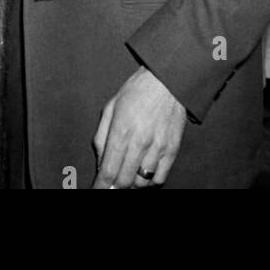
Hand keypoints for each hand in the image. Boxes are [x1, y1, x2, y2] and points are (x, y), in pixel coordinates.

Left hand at [92, 67, 186, 188]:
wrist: (168, 80)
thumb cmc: (137, 91)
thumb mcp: (111, 107)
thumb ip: (101, 137)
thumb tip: (100, 163)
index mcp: (121, 131)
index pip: (108, 170)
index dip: (100, 186)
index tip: (97, 190)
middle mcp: (140, 142)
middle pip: (124, 181)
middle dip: (114, 187)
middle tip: (111, 184)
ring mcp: (158, 147)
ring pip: (141, 183)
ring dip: (131, 184)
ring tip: (127, 175)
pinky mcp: (172, 149)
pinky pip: (160, 178)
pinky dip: (150, 182)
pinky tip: (144, 173)